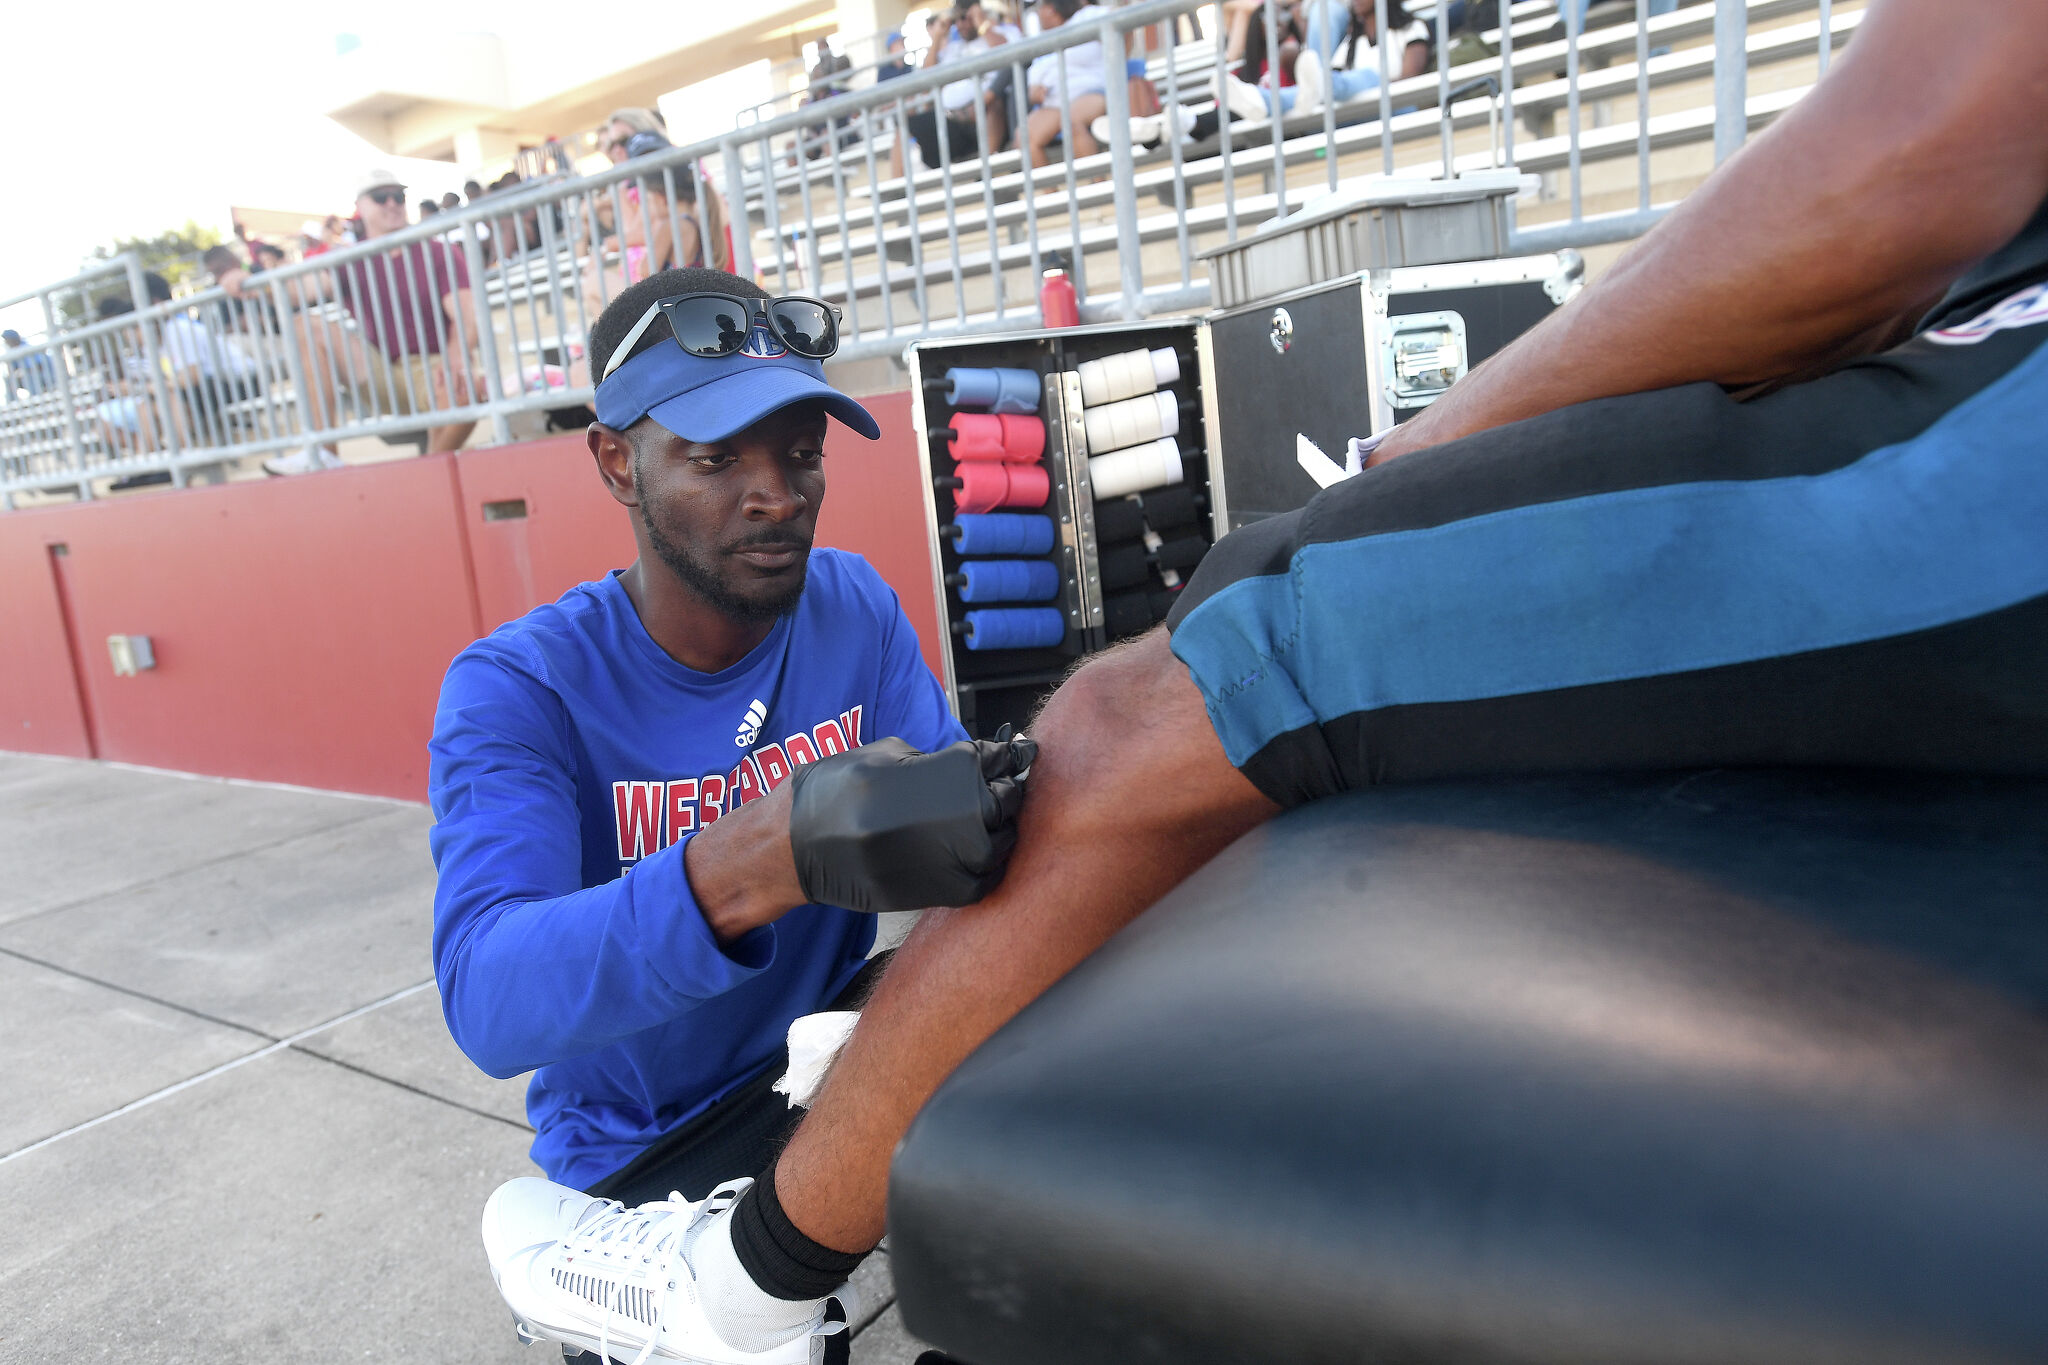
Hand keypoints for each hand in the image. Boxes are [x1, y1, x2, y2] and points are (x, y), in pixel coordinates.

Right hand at [789, 729, 1036, 913]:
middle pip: (1006, 800)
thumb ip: (934, 761)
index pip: (995, 760)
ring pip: (1002, 842)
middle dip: (1001, 792)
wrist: (799, 844)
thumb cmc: (835, 792)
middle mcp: (957, 814)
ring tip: (980, 823)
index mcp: (944, 771)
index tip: (1008, 758)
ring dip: (998, 831)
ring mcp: (953, 857)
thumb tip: (972, 763)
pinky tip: (973, 854)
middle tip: (993, 790)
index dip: (1003, 758)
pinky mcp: (940, 892)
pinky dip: (985, 867)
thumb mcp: (887, 755)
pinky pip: (984, 880)